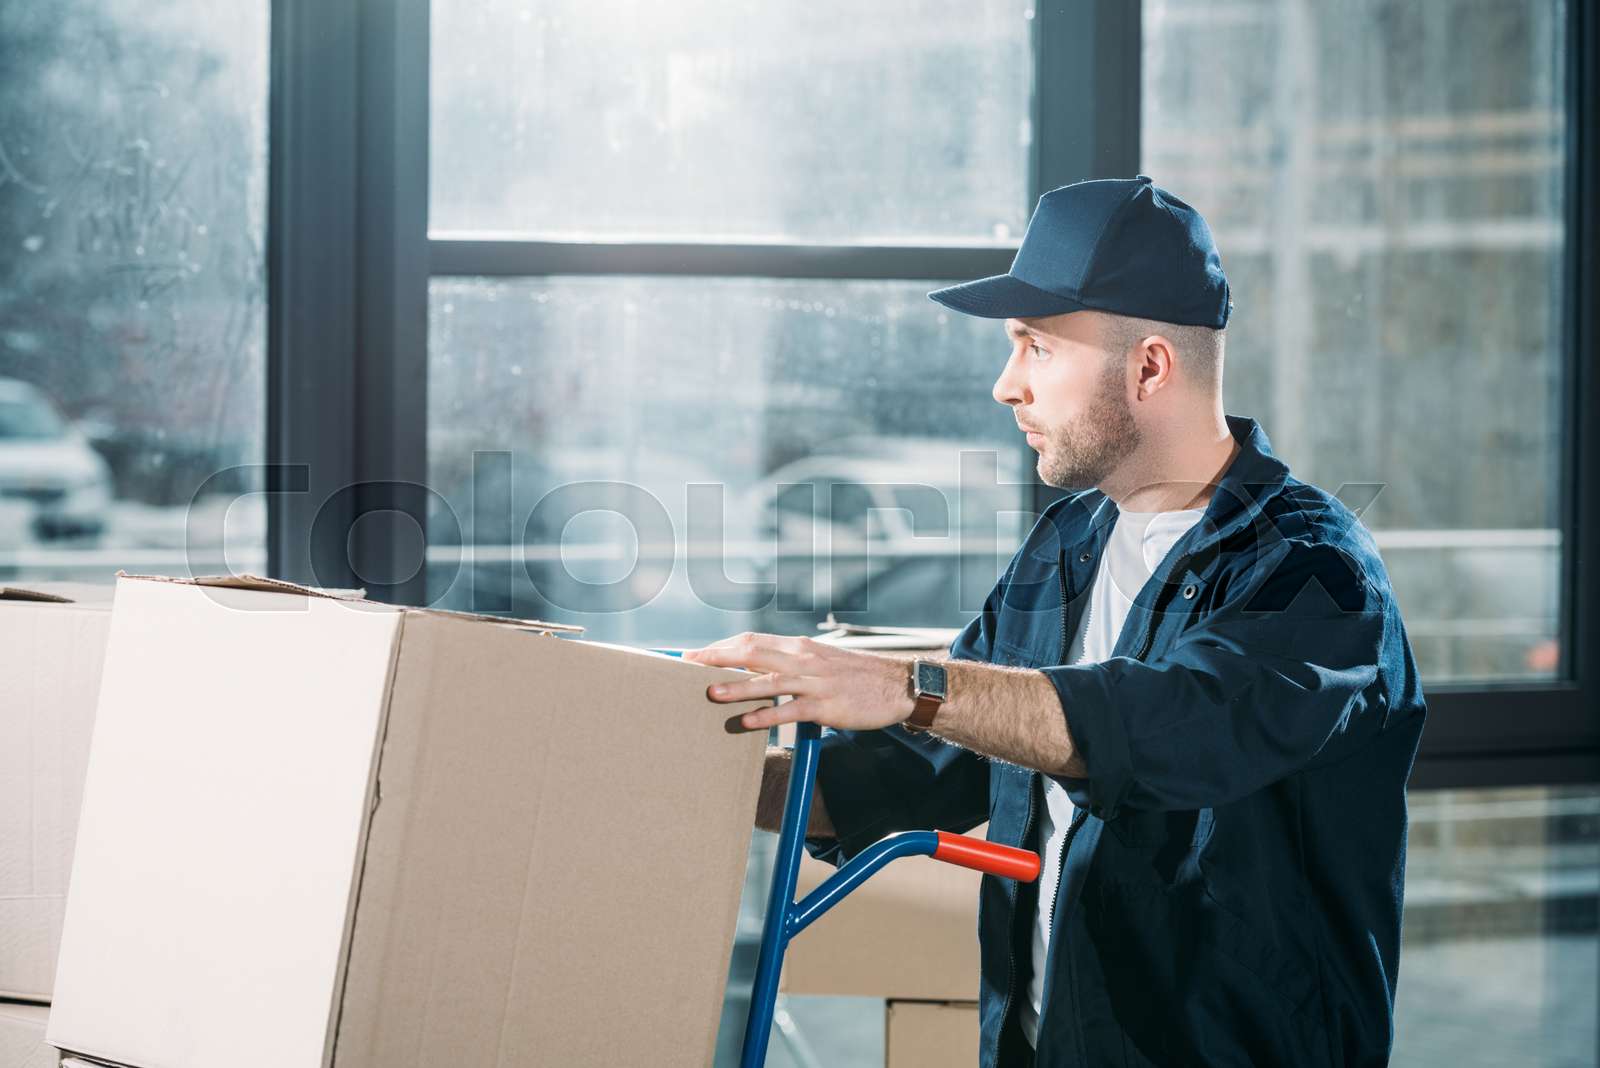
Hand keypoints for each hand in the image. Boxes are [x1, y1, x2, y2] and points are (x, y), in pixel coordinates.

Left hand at [682, 632, 913, 731]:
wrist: (895, 686)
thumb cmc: (854, 676)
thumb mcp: (819, 660)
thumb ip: (789, 661)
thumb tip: (756, 666)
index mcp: (799, 646)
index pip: (752, 640)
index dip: (720, 647)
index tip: (694, 654)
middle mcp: (803, 659)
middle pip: (753, 653)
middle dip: (718, 658)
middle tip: (687, 666)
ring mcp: (814, 682)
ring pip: (769, 681)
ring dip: (737, 686)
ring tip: (710, 692)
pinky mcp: (825, 706)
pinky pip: (790, 710)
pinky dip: (767, 715)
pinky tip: (746, 722)